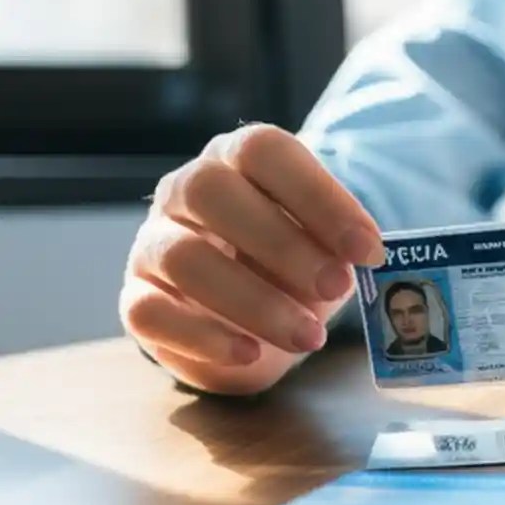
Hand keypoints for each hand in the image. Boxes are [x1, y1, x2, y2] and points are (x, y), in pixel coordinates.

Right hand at [120, 124, 384, 394]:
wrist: (243, 318)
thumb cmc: (293, 267)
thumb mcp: (325, 250)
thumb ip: (339, 247)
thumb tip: (366, 259)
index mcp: (237, 159)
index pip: (264, 150)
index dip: (319, 196)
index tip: (368, 249)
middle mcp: (186, 189)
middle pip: (213, 192)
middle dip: (284, 244)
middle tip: (338, 288)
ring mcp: (153, 242)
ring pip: (184, 257)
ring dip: (253, 301)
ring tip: (308, 336)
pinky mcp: (136, 298)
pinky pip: (151, 312)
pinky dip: (205, 337)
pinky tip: (250, 354)